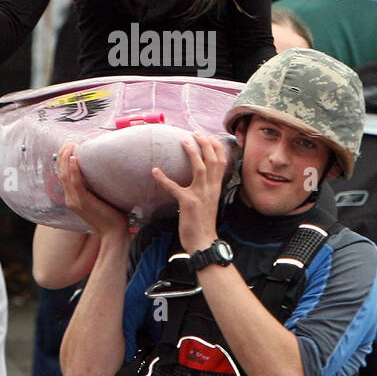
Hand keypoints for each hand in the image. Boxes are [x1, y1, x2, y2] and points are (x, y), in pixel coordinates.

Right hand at [56, 141, 128, 237]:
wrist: (115, 234)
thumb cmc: (113, 216)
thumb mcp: (102, 198)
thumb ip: (98, 186)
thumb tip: (105, 170)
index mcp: (73, 197)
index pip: (64, 175)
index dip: (65, 159)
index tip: (70, 146)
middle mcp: (71, 198)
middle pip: (61, 172)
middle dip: (63, 155)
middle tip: (69, 141)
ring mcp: (75, 201)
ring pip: (65, 176)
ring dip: (67, 158)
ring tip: (70, 145)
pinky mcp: (82, 202)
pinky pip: (75, 183)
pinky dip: (74, 170)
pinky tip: (75, 159)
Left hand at [151, 133, 225, 254]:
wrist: (204, 242)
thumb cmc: (204, 223)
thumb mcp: (210, 202)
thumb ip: (208, 188)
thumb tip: (202, 178)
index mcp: (216, 188)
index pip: (221, 162)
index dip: (217, 147)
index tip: (209, 136)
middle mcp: (211, 189)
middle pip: (213, 160)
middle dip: (206, 144)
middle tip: (195, 133)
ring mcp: (201, 195)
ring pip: (200, 168)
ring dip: (192, 152)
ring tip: (183, 141)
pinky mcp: (188, 203)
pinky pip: (174, 188)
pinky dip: (164, 179)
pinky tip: (155, 171)